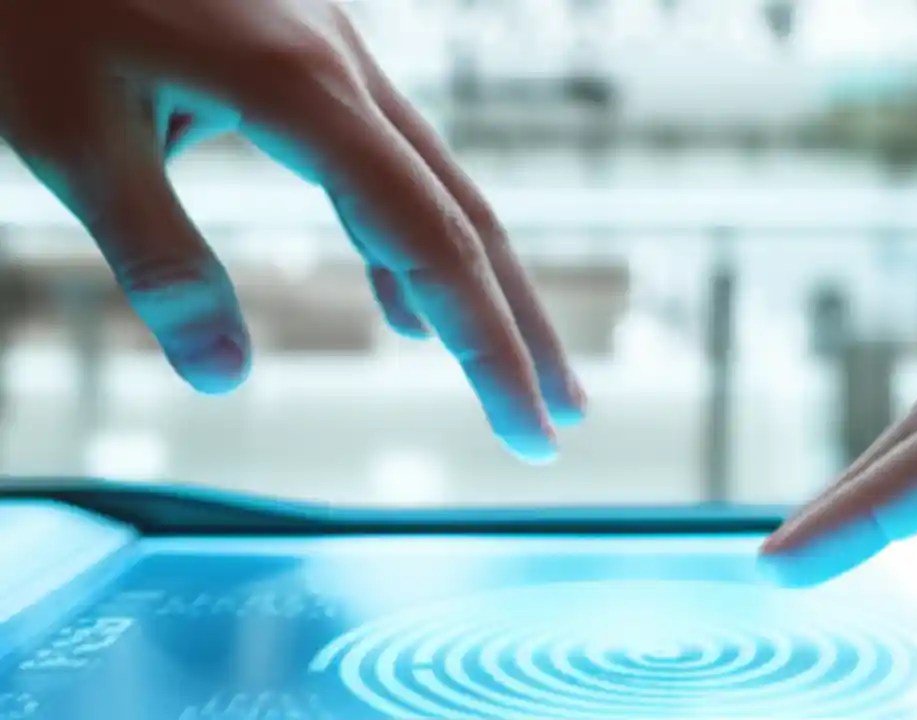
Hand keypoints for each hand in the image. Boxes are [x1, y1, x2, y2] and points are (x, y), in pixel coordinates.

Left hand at [0, 0, 584, 460]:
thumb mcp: (70, 134)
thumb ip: (157, 257)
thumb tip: (222, 375)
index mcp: (304, 90)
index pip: (432, 243)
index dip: (490, 347)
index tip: (529, 432)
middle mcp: (342, 66)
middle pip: (469, 214)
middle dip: (519, 323)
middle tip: (563, 412)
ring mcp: (330, 52)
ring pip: (437, 184)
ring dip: (477, 282)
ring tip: (509, 365)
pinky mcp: (304, 54)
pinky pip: (385, 159)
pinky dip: (407, 240)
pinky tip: (399, 299)